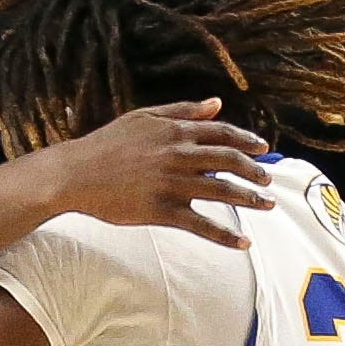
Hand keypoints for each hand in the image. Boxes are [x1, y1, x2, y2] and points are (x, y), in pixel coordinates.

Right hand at [56, 100, 270, 244]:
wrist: (75, 174)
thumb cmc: (106, 144)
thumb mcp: (145, 117)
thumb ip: (183, 111)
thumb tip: (216, 103)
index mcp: (177, 131)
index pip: (222, 134)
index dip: (246, 141)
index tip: (262, 148)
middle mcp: (180, 156)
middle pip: (229, 162)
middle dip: (254, 171)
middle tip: (269, 180)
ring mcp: (172, 185)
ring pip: (221, 192)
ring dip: (249, 199)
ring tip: (267, 205)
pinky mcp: (162, 212)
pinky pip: (201, 225)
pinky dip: (224, 235)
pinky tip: (242, 242)